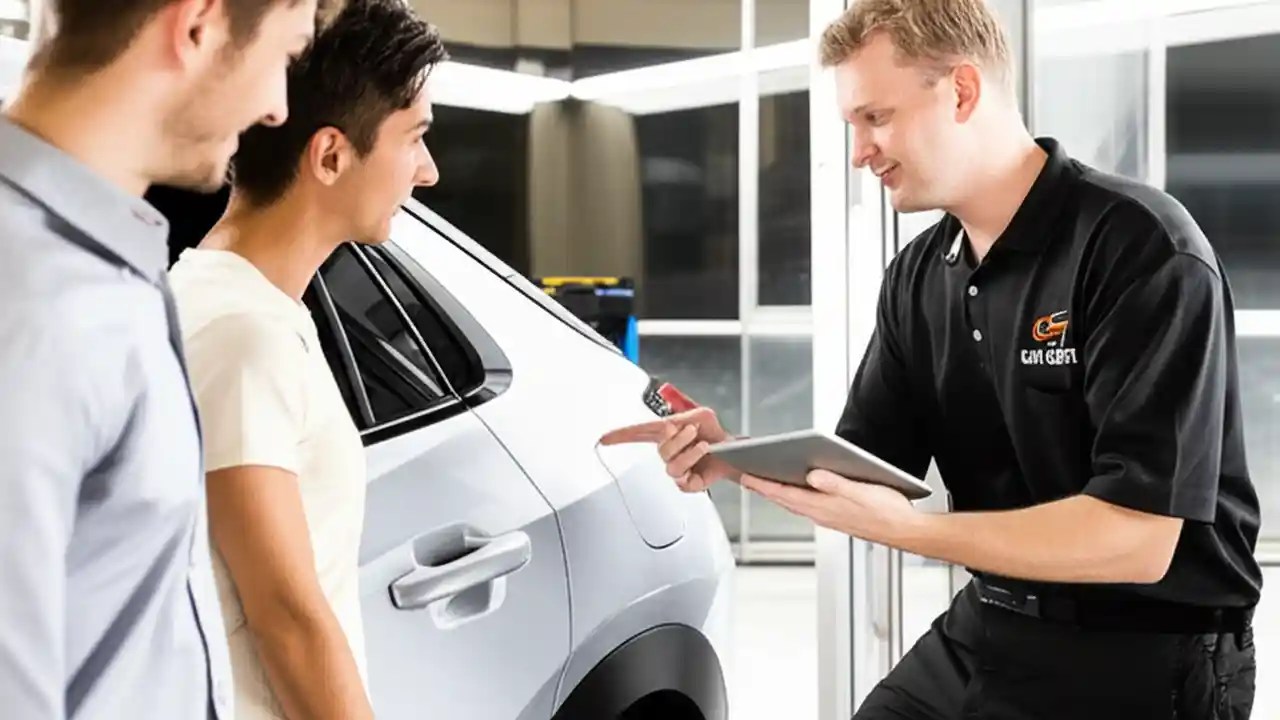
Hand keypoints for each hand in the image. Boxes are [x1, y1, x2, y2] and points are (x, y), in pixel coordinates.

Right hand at [598, 407, 739, 491]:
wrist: (734, 451)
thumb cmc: (715, 433)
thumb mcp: (701, 414)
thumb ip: (682, 413)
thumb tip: (667, 423)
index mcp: (665, 435)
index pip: (637, 434)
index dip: (620, 436)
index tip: (605, 438)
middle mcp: (668, 453)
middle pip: (659, 448)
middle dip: (677, 437)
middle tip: (692, 430)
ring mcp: (677, 470)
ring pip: (670, 464)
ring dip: (688, 450)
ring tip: (703, 443)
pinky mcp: (687, 484)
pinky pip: (682, 478)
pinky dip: (694, 461)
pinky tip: (704, 453)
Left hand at [739, 469, 919, 544]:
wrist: (905, 531)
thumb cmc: (887, 512)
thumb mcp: (861, 491)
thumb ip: (835, 483)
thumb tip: (812, 475)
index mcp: (824, 506)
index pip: (785, 494)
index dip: (763, 484)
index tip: (745, 476)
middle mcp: (822, 514)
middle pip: (786, 499)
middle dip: (765, 487)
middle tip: (747, 477)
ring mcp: (829, 517)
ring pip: (796, 503)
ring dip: (780, 492)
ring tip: (766, 482)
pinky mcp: (838, 517)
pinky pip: (809, 505)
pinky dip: (797, 497)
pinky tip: (799, 490)